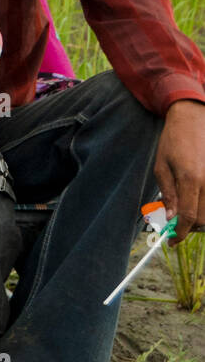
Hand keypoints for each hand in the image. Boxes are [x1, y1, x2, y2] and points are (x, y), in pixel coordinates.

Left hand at [153, 100, 204, 243]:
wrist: (193, 120)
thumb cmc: (173, 142)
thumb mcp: (161, 167)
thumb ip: (168, 193)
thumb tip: (170, 217)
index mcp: (191, 179)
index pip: (188, 216)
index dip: (180, 232)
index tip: (171, 241)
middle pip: (202, 218)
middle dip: (188, 228)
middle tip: (175, 228)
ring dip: (199, 220)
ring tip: (184, 216)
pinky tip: (195, 204)